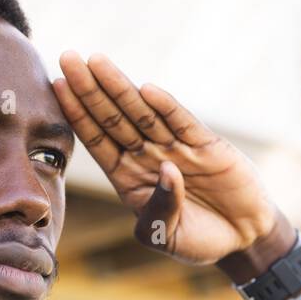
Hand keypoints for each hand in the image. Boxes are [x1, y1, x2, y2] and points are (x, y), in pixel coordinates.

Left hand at [53, 51, 288, 266]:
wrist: (243, 236)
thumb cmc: (199, 241)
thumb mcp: (168, 237)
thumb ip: (161, 210)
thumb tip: (168, 170)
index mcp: (129, 179)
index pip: (98, 141)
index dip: (78, 114)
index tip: (57, 87)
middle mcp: (148, 157)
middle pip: (114, 118)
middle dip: (90, 90)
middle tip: (68, 58)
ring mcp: (176, 148)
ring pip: (142, 113)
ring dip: (120, 87)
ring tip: (96, 61)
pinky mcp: (206, 145)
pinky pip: (182, 122)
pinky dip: (166, 107)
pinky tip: (146, 89)